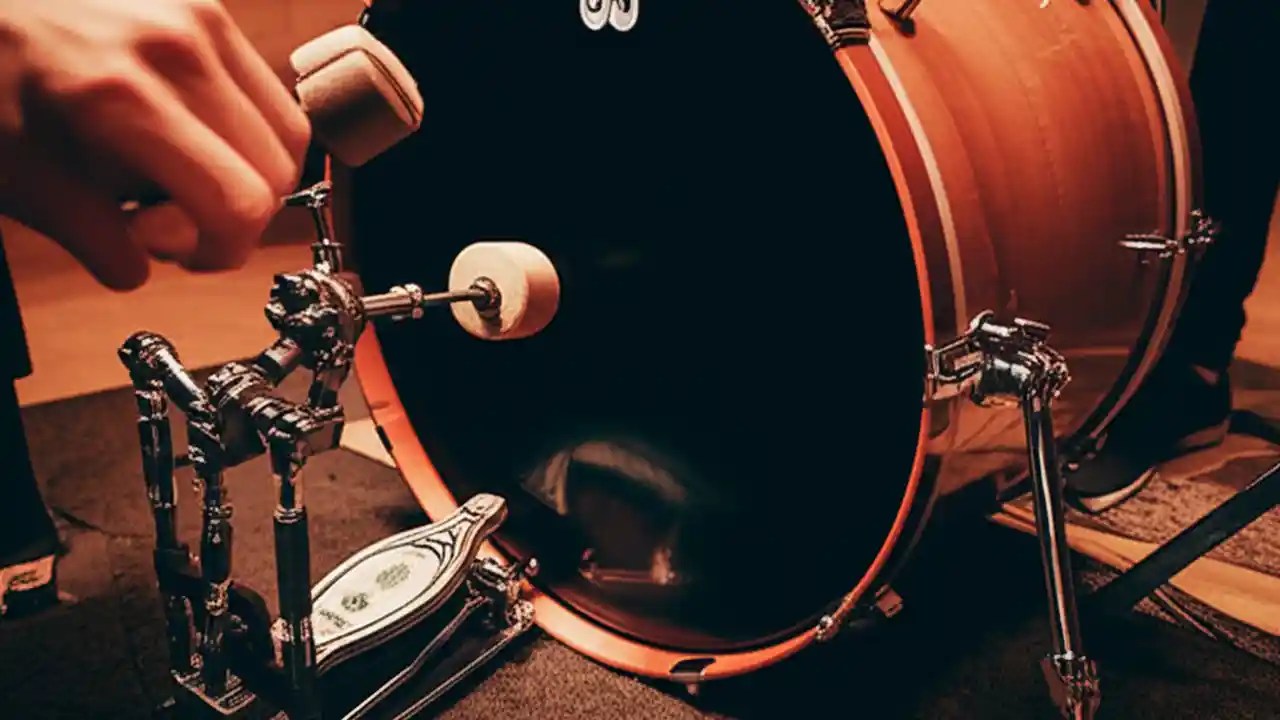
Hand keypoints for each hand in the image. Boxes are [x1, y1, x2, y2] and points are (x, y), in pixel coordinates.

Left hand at [0, 0, 310, 289]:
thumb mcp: (26, 183)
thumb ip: (100, 243)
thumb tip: (147, 265)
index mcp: (125, 100)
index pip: (241, 205)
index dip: (224, 250)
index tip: (187, 255)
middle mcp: (179, 50)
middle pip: (278, 173)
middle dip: (237, 215)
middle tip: (173, 215)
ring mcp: (201, 19)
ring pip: (287, 134)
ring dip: (250, 172)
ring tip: (184, 171)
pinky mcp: (209, 8)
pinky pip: (265, 92)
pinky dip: (242, 129)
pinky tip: (187, 131)